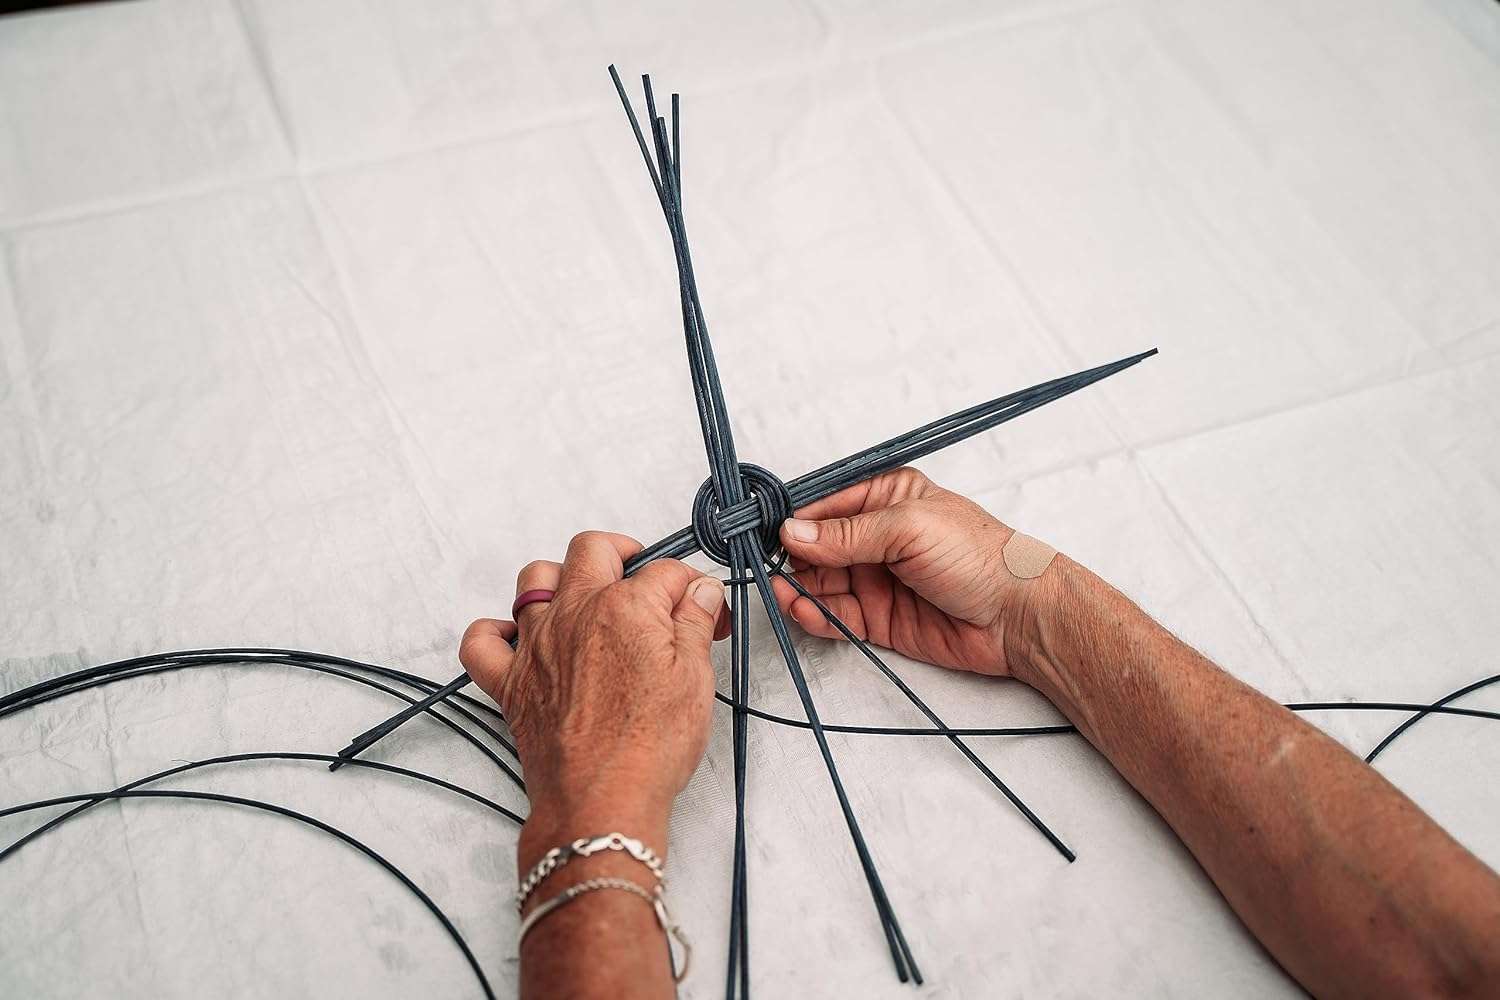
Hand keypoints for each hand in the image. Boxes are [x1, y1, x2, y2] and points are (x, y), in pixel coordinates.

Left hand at [459, 531, 725, 848]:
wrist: (602, 800)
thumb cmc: (650, 746)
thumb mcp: (695, 677)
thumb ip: (695, 621)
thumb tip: (699, 589)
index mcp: (625, 606)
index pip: (664, 571)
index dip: (692, 587)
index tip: (704, 611)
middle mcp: (575, 613)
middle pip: (592, 549)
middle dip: (624, 553)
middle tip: (645, 582)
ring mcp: (536, 644)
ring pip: (533, 578)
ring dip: (561, 579)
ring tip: (588, 601)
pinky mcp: (510, 682)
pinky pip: (480, 641)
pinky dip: (495, 631)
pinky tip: (519, 638)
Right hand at [769, 467, 1050, 677]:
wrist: (1018, 617)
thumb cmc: (977, 556)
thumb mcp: (907, 528)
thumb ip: (846, 534)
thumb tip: (791, 532)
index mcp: (886, 499)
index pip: (825, 506)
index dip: (794, 520)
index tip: (764, 532)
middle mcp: (877, 537)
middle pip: (816, 547)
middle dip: (791, 558)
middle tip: (768, 568)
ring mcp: (876, 579)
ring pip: (821, 583)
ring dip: (798, 589)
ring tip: (782, 594)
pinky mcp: (878, 619)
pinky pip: (835, 615)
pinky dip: (815, 614)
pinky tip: (801, 610)